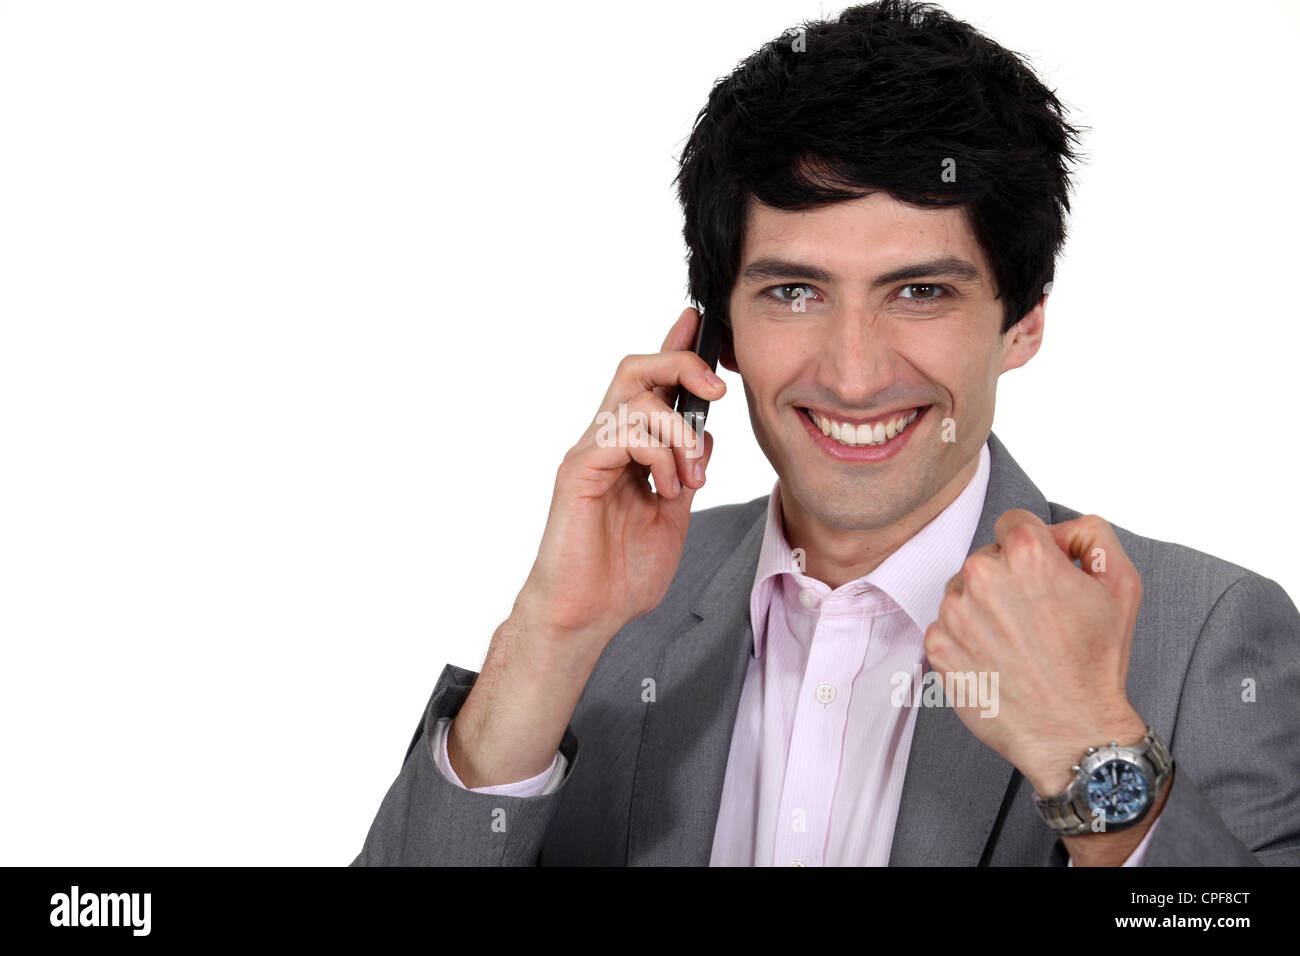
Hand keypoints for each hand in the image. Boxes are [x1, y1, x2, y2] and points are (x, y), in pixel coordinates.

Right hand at [516, 306, 724, 669]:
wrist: (588, 615)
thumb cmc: (622, 573)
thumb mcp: (675, 514)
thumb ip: (688, 470)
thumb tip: (708, 436)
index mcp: (629, 448)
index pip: (651, 383)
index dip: (674, 347)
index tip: (697, 319)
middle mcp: (605, 441)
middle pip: (636, 369)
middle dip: (681, 366)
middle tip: (715, 391)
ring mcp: (589, 453)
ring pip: (636, 398)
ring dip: (679, 434)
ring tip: (688, 481)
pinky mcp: (578, 471)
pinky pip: (622, 434)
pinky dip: (657, 455)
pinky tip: (666, 489)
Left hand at [922, 510, 1147, 795]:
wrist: (1072, 731)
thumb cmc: (1097, 662)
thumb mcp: (1121, 584)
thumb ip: (1092, 536)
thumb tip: (1060, 530)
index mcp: (1026, 553)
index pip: (1014, 523)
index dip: (1035, 547)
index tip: (1044, 575)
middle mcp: (982, 575)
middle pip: (988, 557)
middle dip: (1009, 578)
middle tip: (1037, 617)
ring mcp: (955, 612)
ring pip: (965, 591)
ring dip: (985, 607)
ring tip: (1018, 642)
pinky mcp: (937, 644)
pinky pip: (947, 625)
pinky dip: (967, 638)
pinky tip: (997, 659)